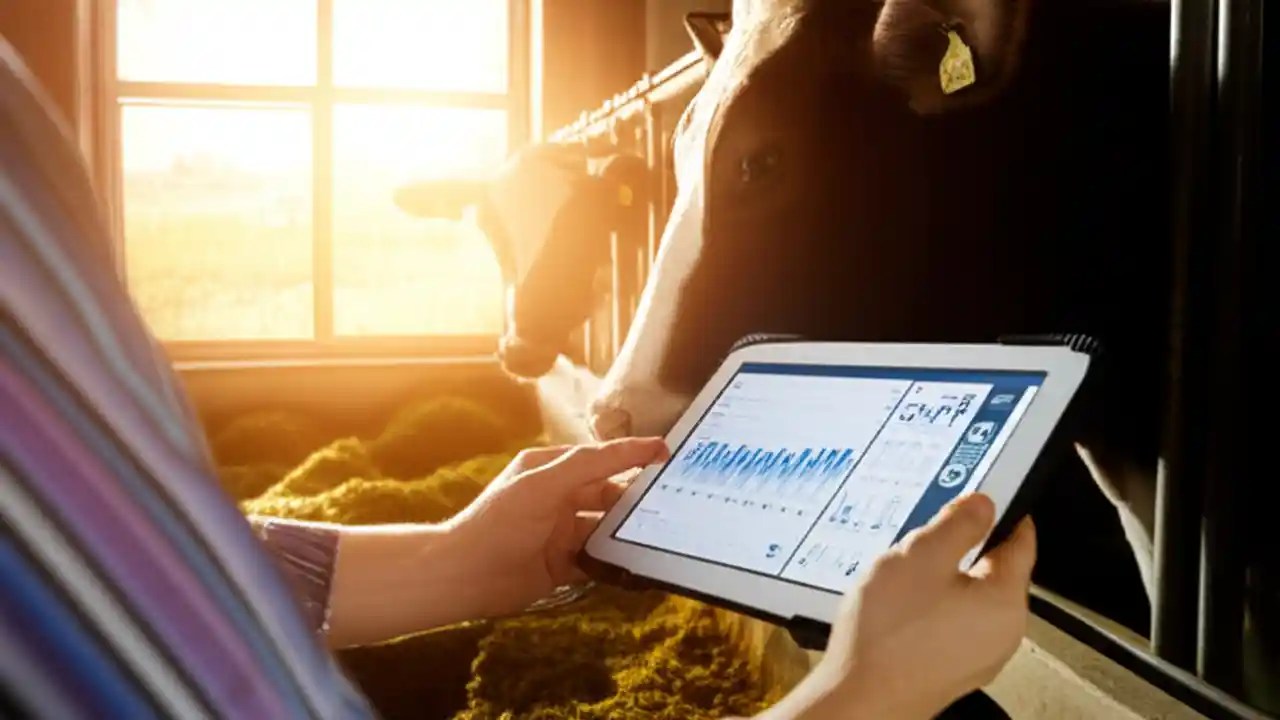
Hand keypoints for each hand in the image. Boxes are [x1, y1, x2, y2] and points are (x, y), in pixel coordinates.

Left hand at [442, 437, 669, 618]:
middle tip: (668, 503)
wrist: (465, 575)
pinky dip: (613, 561)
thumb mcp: (546, 483)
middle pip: (605, 496)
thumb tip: (634, 447)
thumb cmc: (500, 522)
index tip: (665, 455)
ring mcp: (559, 534)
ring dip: (624, 532)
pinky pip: (595, 560)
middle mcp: (556, 499)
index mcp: (550, 470)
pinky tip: (633, 562)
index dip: (631, 456)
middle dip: (632, 500)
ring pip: (603, 529)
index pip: (599, 459)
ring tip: (657, 534)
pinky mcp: (560, 566)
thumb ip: (590, 464)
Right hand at [763, 493, 1036, 719]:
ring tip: (900, 576)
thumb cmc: (888, 634)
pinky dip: (928, 609)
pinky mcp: (950, 670)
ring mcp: (978, 657)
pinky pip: (949, 625)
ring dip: (939, 580)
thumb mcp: (921, 557)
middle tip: (920, 538)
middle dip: (960, 548)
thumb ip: (958, 524)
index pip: (1022, 542)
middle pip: (993, 572)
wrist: (859, 701)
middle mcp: (1003, 634)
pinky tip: (895, 609)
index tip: (986, 495)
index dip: (1004, 512)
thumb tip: (985, 504)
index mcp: (1006, 602)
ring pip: (967, 599)